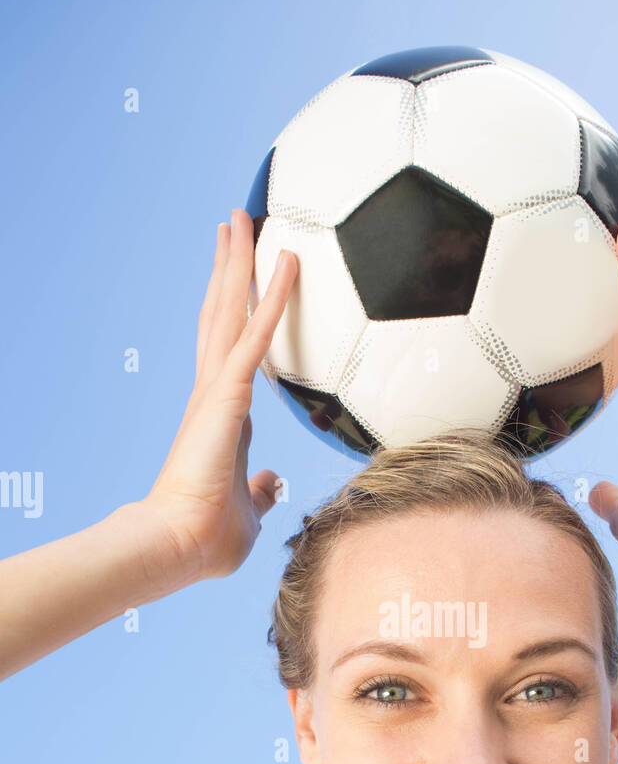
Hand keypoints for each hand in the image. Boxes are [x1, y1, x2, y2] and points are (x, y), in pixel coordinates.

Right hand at [140, 209, 297, 586]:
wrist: (181, 544)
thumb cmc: (208, 539)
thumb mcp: (248, 510)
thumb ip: (262, 492)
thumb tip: (275, 484)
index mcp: (222, 418)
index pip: (232, 354)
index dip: (238, 318)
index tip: (243, 292)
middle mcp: (214, 395)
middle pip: (221, 317)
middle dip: (228, 270)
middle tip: (233, 228)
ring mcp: (217, 391)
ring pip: (229, 311)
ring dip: (238, 263)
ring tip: (241, 218)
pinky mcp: (227, 394)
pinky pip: (257, 335)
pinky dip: (274, 296)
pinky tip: (290, 261)